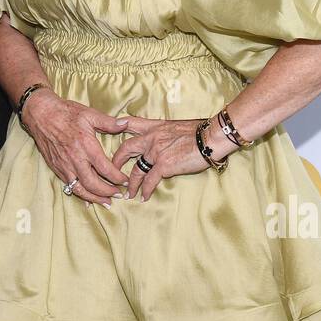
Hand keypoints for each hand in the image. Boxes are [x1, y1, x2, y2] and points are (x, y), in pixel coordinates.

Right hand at [21, 88, 128, 205]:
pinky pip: (69, 186)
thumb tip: (125, 124)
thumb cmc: (65, 112)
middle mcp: (75, 159)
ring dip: (94, 198)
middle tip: (119, 194)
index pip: (105, 168)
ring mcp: (64, 165)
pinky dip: (80, 194)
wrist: (41, 114)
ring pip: (80, 189)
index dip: (118, 178)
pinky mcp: (56, 168)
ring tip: (105, 202)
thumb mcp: (89, 114)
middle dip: (108, 192)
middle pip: (93, 184)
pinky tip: (87, 198)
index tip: (126, 181)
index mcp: (86, 146)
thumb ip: (108, 122)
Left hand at [111, 115, 235, 200]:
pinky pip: (149, 180)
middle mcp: (151, 138)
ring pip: (136, 169)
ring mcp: (156, 152)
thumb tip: (167, 138)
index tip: (111, 129)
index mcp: (155, 127)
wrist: (210, 138)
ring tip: (128, 193)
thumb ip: (166, 132)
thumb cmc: (200, 132)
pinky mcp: (164, 165)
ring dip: (131, 183)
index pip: (132, 123)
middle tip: (112, 171)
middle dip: (117, 160)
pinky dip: (145, 190)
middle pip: (126, 148)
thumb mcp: (178, 126)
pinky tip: (143, 197)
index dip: (119, 125)